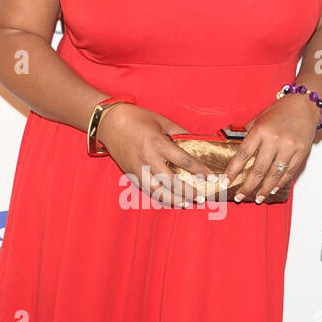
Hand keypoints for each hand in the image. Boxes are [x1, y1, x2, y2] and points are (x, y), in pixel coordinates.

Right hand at [96, 104, 210, 206]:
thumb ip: (179, 133)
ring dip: (174, 199)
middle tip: (202, 196)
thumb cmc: (137, 118)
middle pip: (172, 182)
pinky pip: (147, 190)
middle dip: (189, 191)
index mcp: (158, 143)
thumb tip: (195, 141)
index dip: (200, 171)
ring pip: (158, 191)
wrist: (109, 122)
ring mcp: (138, 169)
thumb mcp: (162, 121)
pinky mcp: (131, 174)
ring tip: (187, 203)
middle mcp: (148, 159)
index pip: (184, 161)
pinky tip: (170, 199)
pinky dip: (159, 197)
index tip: (211, 178)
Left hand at [222, 95, 318, 201]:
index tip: (226, 182)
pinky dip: (280, 183)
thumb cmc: (280, 111)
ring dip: (264, 189)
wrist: (305, 104)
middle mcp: (275, 140)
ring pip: (274, 175)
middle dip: (248, 186)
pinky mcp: (301, 152)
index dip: (233, 171)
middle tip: (240, 197)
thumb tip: (238, 153)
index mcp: (261, 130)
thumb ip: (249, 135)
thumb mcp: (259, 119)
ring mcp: (289, 147)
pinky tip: (273, 189)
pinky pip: (288, 172)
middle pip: (258, 169)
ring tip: (257, 198)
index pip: (243, 155)